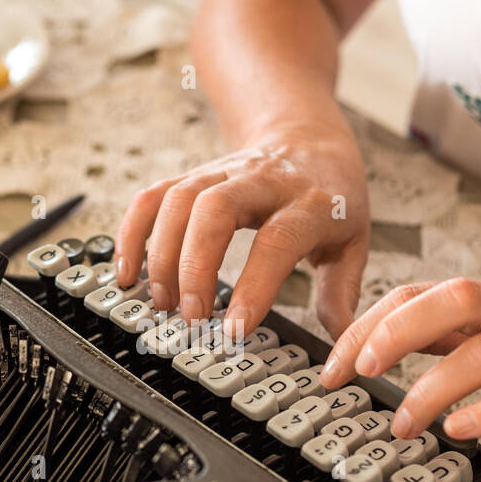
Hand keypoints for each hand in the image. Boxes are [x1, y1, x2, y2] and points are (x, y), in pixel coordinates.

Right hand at [114, 122, 369, 337]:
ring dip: (162, 255)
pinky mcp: (194, 175)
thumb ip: (342, 293)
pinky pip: (154, 195)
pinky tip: (128, 272)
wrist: (309, 138)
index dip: (255, 285)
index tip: (235, 328)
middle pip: (216, 208)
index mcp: (311, 202)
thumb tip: (345, 343)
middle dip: (195, 265)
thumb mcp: (352, 241)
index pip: (278, 240)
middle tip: (190, 316)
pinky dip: (132, 232)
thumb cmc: (330, 195)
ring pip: (180, 199)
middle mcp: (263, 181)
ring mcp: (224, 173)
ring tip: (162, 303)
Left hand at [320, 277, 480, 454]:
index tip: (334, 363)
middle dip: (394, 332)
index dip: (371, 323)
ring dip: (434, 388)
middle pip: (453, 300)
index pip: (421, 295)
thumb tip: (383, 346)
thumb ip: (453, 340)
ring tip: (403, 423)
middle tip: (357, 371)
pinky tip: (463, 431)